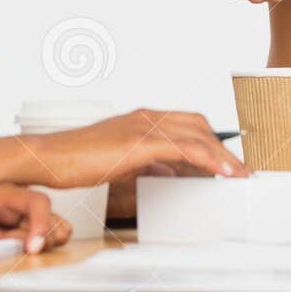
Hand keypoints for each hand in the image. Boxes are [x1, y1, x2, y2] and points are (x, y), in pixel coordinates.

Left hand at [0, 184, 70, 253]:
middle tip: (24, 254)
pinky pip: (44, 231)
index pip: (36, 202)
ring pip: (52, 226)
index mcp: (3, 193)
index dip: (42, 224)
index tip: (33, 249)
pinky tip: (28, 248)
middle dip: (43, 240)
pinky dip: (45, 242)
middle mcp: (19, 200)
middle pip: (49, 219)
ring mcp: (23, 212)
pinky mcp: (23, 223)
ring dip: (45, 242)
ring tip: (23, 250)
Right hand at [27, 109, 246, 186]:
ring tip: (240, 175)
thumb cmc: (77, 160)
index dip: (212, 140)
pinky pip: (185, 149)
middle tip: (239, 170)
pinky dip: (209, 160)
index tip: (228, 159)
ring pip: (197, 135)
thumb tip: (168, 171)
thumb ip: (146, 162)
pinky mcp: (140, 143)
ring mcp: (144, 127)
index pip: (188, 123)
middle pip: (199, 125)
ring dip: (223, 156)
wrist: (50, 158)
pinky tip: (222, 173)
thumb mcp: (120, 161)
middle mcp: (146, 117)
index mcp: (142, 119)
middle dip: (223, 147)